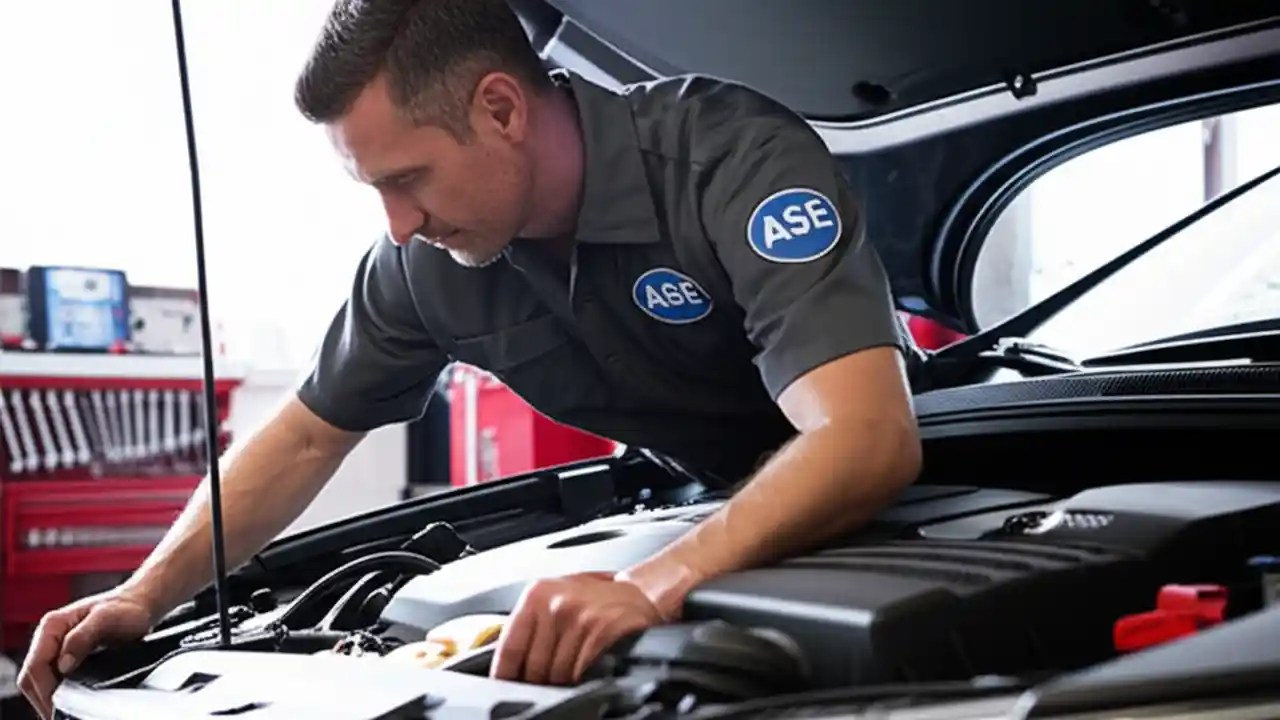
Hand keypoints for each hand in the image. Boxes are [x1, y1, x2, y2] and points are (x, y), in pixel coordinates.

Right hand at [18, 588, 156, 718]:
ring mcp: (56, 647)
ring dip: (48, 696)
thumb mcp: (107, 619)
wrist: (140, 604)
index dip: (45, 689)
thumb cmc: (127, 608)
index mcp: (52, 625)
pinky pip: (52, 679)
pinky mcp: (65, 656)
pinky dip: (57, 692)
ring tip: (63, 710)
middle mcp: (49, 637)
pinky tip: (69, 700)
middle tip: (59, 713)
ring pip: (39, 680)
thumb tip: (63, 664)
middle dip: (43, 698)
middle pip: (32, 677)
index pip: (35, 666)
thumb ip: (82, 638)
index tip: (58, 704)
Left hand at [490, 572, 665, 684]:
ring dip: (564, 681)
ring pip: (557, 675)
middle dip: (540, 679)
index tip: (506, 683)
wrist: (641, 593)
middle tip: (550, 676)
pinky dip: (583, 678)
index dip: (506, 674)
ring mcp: (580, 619)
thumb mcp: (556, 599)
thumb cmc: (596, 599)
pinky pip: (582, 673)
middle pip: (534, 668)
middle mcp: (557, 605)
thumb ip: (530, 626)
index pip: (509, 648)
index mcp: (537, 594)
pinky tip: (588, 668)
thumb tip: (506, 663)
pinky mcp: (603, 633)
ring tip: (574, 667)